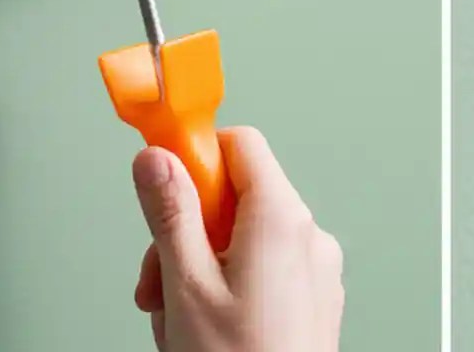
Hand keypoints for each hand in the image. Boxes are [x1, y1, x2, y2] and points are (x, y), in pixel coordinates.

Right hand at [131, 127, 343, 351]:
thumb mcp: (185, 286)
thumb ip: (169, 213)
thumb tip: (157, 160)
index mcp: (282, 221)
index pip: (240, 145)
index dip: (195, 155)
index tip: (161, 172)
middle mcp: (309, 237)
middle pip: (235, 198)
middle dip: (187, 232)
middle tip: (159, 279)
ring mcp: (316, 270)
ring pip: (242, 239)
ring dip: (200, 268)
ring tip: (181, 319)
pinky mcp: (313, 298)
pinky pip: (263, 270)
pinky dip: (229, 288)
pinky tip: (207, 328)